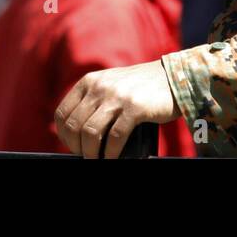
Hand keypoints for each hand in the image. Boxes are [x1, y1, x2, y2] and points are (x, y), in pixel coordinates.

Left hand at [54, 61, 179, 158]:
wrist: (175, 77)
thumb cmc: (141, 87)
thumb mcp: (111, 85)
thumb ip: (93, 101)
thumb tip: (76, 135)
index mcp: (90, 81)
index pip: (62, 114)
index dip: (64, 136)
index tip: (74, 147)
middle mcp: (100, 87)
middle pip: (75, 126)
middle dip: (78, 148)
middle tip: (88, 156)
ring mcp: (118, 96)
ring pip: (91, 133)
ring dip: (92, 153)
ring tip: (98, 159)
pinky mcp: (135, 107)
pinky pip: (115, 137)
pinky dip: (111, 153)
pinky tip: (112, 158)